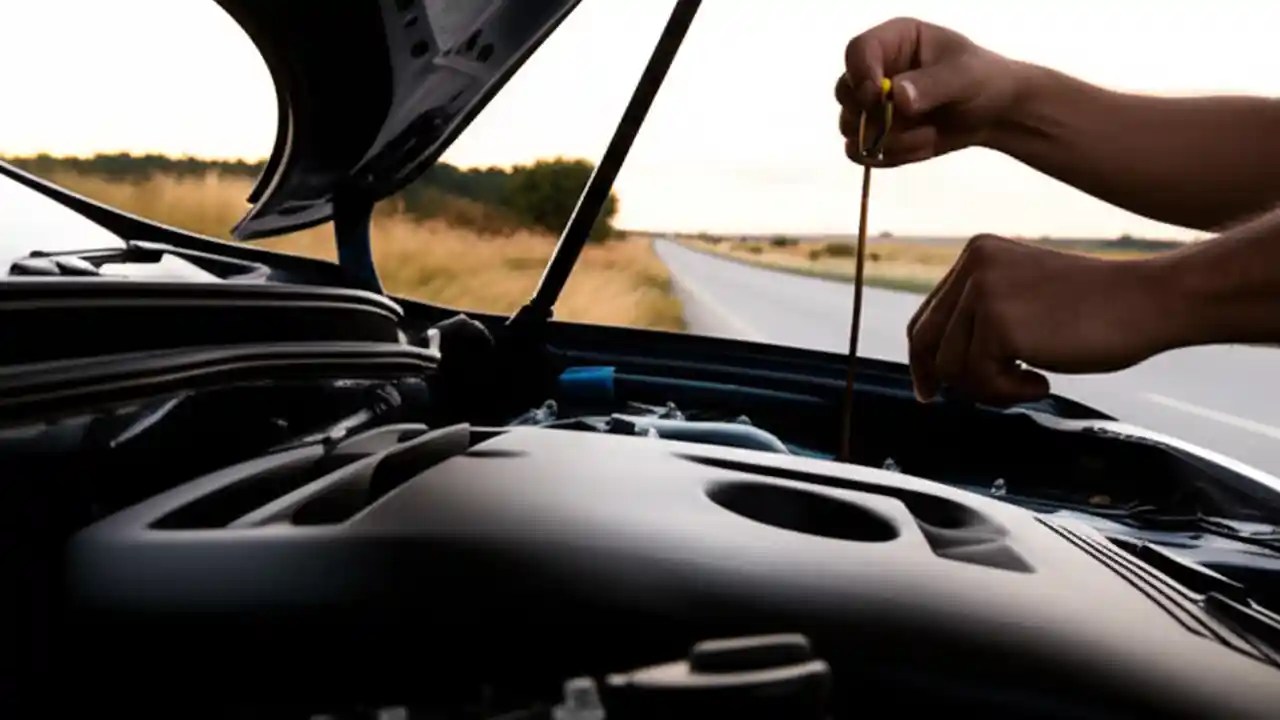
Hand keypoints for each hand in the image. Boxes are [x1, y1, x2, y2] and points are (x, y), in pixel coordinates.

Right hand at [836, 18, 1026, 165]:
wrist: (994, 113)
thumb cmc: (982, 80)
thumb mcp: (964, 76)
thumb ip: (932, 85)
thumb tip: (898, 98)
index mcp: (894, 42)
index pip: (858, 51)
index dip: (861, 73)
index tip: (877, 95)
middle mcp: (876, 71)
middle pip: (844, 92)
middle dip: (867, 113)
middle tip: (896, 122)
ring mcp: (873, 106)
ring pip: (850, 127)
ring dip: (887, 139)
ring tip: (927, 134)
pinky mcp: (877, 135)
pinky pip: (864, 152)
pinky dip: (891, 155)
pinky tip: (923, 144)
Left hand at [908, 235, 1174, 404]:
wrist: (1150, 300)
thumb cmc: (1099, 309)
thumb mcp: (1026, 298)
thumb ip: (984, 317)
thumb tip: (939, 368)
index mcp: (978, 254)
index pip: (928, 316)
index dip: (924, 358)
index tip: (930, 388)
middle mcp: (974, 266)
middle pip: (928, 343)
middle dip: (947, 381)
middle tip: (979, 399)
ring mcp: (984, 292)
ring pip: (952, 368)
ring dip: (990, 388)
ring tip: (1031, 379)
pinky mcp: (999, 324)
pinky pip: (979, 381)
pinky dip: (1008, 393)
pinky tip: (1042, 381)